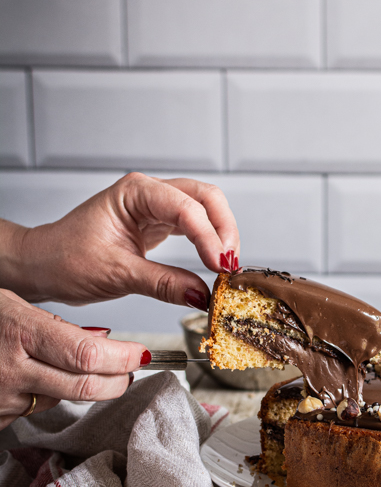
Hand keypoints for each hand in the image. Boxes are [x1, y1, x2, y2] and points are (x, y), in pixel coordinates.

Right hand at [0, 290, 145, 430]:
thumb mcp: (13, 305)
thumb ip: (58, 324)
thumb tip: (103, 338)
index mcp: (20, 333)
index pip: (87, 354)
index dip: (122, 357)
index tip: (140, 354)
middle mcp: (12, 371)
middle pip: (85, 387)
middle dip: (118, 380)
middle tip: (130, 370)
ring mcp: (5, 399)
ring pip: (63, 400)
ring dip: (81, 385)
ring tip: (70, 365)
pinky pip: (37, 410)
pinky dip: (47, 395)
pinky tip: (36, 378)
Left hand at [1, 173, 238, 310]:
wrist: (44, 266)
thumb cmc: (65, 259)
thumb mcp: (116, 274)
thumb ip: (163, 283)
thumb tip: (201, 294)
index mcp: (135, 192)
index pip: (186, 208)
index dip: (208, 236)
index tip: (219, 266)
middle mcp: (148, 193)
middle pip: (205, 198)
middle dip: (223, 230)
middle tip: (230, 265)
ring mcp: (155, 207)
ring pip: (204, 210)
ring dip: (220, 236)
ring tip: (226, 267)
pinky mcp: (158, 225)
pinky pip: (194, 227)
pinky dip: (208, 244)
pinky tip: (213, 263)